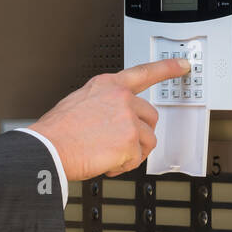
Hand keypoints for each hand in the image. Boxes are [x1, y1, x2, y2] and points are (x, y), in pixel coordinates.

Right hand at [28, 57, 190, 179]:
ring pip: (148, 141)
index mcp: (107, 85)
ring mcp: (127, 118)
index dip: (167, 69)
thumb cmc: (57, 132)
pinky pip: (137, 160)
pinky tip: (106, 162)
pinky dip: (123, 166)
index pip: (143, 72)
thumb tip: (112, 118)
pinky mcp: (130, 141)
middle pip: (150, 117)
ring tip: (108, 154)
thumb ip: (103, 104)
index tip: (183, 65)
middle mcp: (120, 97)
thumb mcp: (79, 102)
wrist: (48, 149)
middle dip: (138, 134)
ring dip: (131, 153)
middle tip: (118, 143)